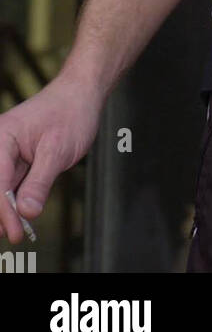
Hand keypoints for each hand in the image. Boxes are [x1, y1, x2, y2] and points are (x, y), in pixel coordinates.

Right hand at [0, 72, 103, 245]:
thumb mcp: (58, 149)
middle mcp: (0, 144)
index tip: (14, 231)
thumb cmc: (71, 113)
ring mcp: (8, 152)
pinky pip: (11, 184)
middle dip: (0, 212)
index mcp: (3, 136)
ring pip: (1, 187)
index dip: (3, 210)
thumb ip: (40, 181)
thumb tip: (26, 212)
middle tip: (14, 236)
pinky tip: (20, 217)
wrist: (83, 94)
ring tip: (15, 232)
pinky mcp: (17, 159)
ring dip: (6, 209)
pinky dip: (14, 201)